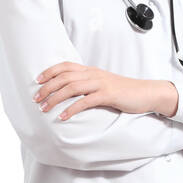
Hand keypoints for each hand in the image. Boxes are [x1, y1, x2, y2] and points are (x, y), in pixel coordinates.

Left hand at [34, 63, 177, 119]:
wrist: (146, 93)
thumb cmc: (124, 91)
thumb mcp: (103, 84)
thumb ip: (89, 85)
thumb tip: (72, 93)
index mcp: (91, 70)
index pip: (66, 66)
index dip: (50, 72)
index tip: (37, 81)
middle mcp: (94, 74)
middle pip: (64, 77)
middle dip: (47, 88)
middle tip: (36, 99)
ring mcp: (101, 84)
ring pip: (71, 88)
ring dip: (55, 98)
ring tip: (44, 108)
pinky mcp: (108, 95)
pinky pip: (85, 101)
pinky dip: (72, 109)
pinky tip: (63, 117)